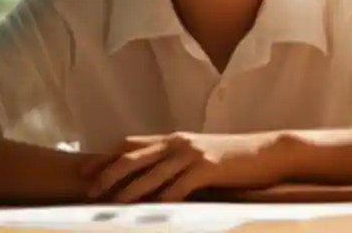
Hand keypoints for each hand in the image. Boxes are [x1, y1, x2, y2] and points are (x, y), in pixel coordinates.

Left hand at [81, 131, 290, 202]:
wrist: (267, 151)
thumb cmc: (231, 157)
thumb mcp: (197, 154)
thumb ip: (173, 161)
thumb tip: (149, 176)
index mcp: (171, 139)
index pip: (129, 144)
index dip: (104, 157)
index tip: (84, 171)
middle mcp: (177, 143)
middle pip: (133, 157)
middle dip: (108, 175)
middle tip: (90, 192)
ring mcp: (192, 155)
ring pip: (152, 174)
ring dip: (130, 191)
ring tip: (113, 206)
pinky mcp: (208, 169)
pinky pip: (180, 187)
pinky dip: (164, 200)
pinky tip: (153, 212)